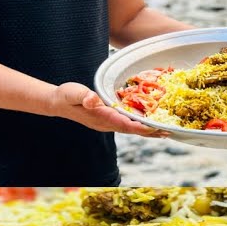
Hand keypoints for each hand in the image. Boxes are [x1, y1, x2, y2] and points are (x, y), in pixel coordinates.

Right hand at [51, 83, 169, 137]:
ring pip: (130, 129)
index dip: (140, 126)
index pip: (124, 124)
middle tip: (169, 132)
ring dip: (147, 131)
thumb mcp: (73, 93)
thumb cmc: (65, 96)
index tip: (156, 127)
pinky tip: (147, 123)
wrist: (57, 103)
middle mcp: (106, 124)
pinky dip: (139, 125)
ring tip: (164, 131)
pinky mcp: (107, 121)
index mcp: (101, 117)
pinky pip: (126, 125)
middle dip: (150, 131)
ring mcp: (106, 124)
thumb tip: (94, 100)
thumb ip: (84, 96)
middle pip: (132, 130)